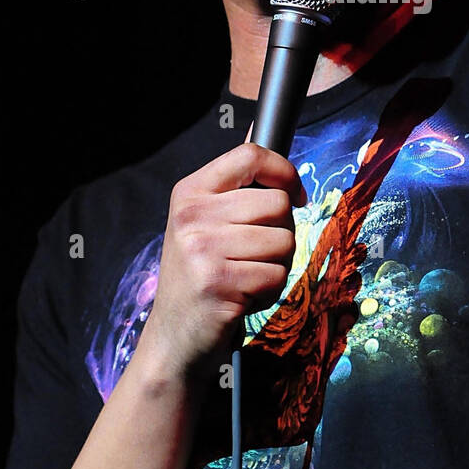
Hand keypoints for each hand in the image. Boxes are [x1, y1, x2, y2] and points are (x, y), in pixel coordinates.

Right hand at [137, 142, 305, 385]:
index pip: (250, 155)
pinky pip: (276, 275)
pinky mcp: (217, 283)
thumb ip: (234, 184)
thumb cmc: (199, 275)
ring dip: (277, 264)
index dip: (284, 171)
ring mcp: (202, 249)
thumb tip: (257, 131)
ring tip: (247, 276)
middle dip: (282, 231)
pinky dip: (270, 290)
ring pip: (284, 240)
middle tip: (257, 253)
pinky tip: (244, 296)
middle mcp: (192, 216)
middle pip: (278, 203)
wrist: (173, 337)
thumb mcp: (204, 222)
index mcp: (190, 192)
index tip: (295, 194)